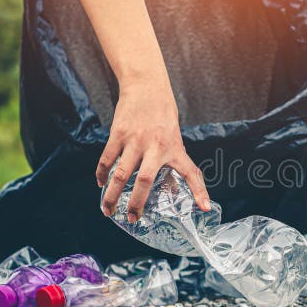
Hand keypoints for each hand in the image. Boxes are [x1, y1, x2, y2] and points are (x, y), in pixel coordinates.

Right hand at [96, 82, 210, 221]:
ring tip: (108, 211)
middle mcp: (156, 147)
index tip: (205, 208)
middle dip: (137, 203)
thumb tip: (168, 183)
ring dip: (112, 195)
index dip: (200, 191)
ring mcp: (135, 140)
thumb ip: (171, 158)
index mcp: (175, 149)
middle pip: (145, 181)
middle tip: (132, 220)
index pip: (192, 173)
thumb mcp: (174, 137)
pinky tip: (101, 184)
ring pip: (121, 174)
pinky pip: (107, 159)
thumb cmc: (163, 115)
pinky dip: (102, 174)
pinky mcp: (118, 134)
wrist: (147, 86)